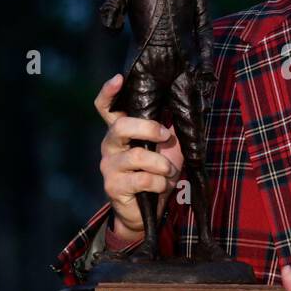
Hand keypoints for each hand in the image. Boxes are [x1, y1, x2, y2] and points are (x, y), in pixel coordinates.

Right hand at [95, 73, 182, 239]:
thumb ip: (169, 130)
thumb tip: (184, 109)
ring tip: (170, 172)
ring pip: (137, 156)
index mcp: (121, 131)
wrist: (147, 212)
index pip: (105, 107)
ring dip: (162, 164)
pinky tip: (163, 186)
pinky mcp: (113, 186)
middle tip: (167, 136)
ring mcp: (109, 166)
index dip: (109, 92)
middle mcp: (110, 145)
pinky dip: (159, 182)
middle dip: (149, 128)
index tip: (119, 78)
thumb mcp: (168, 148)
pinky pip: (142, 179)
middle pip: (121, 126)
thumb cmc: (157, 173)